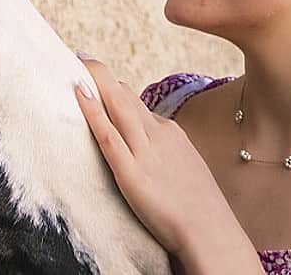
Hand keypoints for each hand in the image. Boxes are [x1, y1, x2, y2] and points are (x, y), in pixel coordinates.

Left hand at [73, 54, 263, 274]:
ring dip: (96, 81)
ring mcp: (145, 152)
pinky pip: (108, 134)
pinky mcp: (131, 173)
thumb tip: (146, 147)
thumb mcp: (186, 169)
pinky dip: (92, 110)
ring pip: (118, 105)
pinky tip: (78, 92)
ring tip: (76, 61)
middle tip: (80, 55)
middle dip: (101, 74)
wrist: (214, 236)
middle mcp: (159, 135)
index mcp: (171, 133)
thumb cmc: (202, 210)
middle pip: (125, 95)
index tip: (97, 76)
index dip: (113, 90)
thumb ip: (165, 154)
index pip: (137, 103)